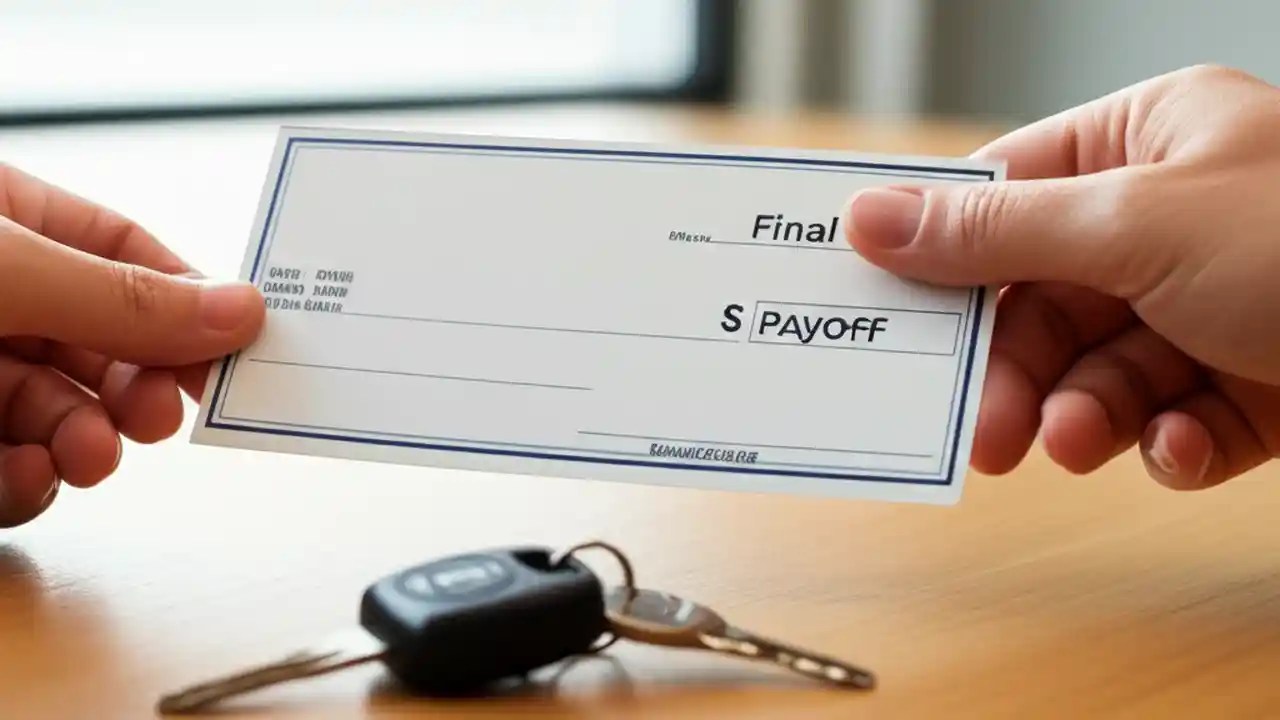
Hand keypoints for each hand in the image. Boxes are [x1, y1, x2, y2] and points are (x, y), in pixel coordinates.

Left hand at [0, 164, 263, 526]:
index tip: (232, 348)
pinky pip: (5, 468)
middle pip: (98, 344)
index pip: (118, 249)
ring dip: (84, 445)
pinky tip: (26, 478)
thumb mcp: (0, 270)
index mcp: (1, 219)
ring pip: (56, 415)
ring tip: (87, 458)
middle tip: (157, 415)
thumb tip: (245, 311)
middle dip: (134, 387)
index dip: (181, 300)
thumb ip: (118, 297)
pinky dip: (25, 484)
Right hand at [844, 65, 1279, 489]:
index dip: (944, 252)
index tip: (889, 307)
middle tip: (987, 432)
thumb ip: (995, 233)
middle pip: (1047, 299)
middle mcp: (1178, 219)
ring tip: (1079, 445)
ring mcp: (1216, 304)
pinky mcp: (1252, 384)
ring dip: (1084, 415)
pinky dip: (1164, 442)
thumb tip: (871, 218)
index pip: (1009, 192)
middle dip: (1020, 371)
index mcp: (1151, 143)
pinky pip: (1170, 418)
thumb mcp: (1137, 227)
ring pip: (1101, 370)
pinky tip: (1178, 444)